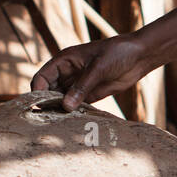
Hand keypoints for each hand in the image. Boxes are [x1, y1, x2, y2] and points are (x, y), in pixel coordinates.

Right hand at [30, 34, 151, 110]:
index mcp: (64, 61)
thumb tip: (65, 106)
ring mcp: (78, 85)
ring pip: (61, 101)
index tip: (40, 105)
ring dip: (60, 111)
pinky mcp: (89, 95)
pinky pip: (76, 106)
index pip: (42, 77)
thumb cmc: (117, 53)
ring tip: (60, 123)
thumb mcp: (98, 68)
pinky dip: (73, 114)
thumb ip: (81, 87)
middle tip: (48, 119)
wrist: (138, 56)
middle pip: (48, 91)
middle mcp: (68, 74)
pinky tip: (74, 122)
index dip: (38, 91)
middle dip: (47, 104)